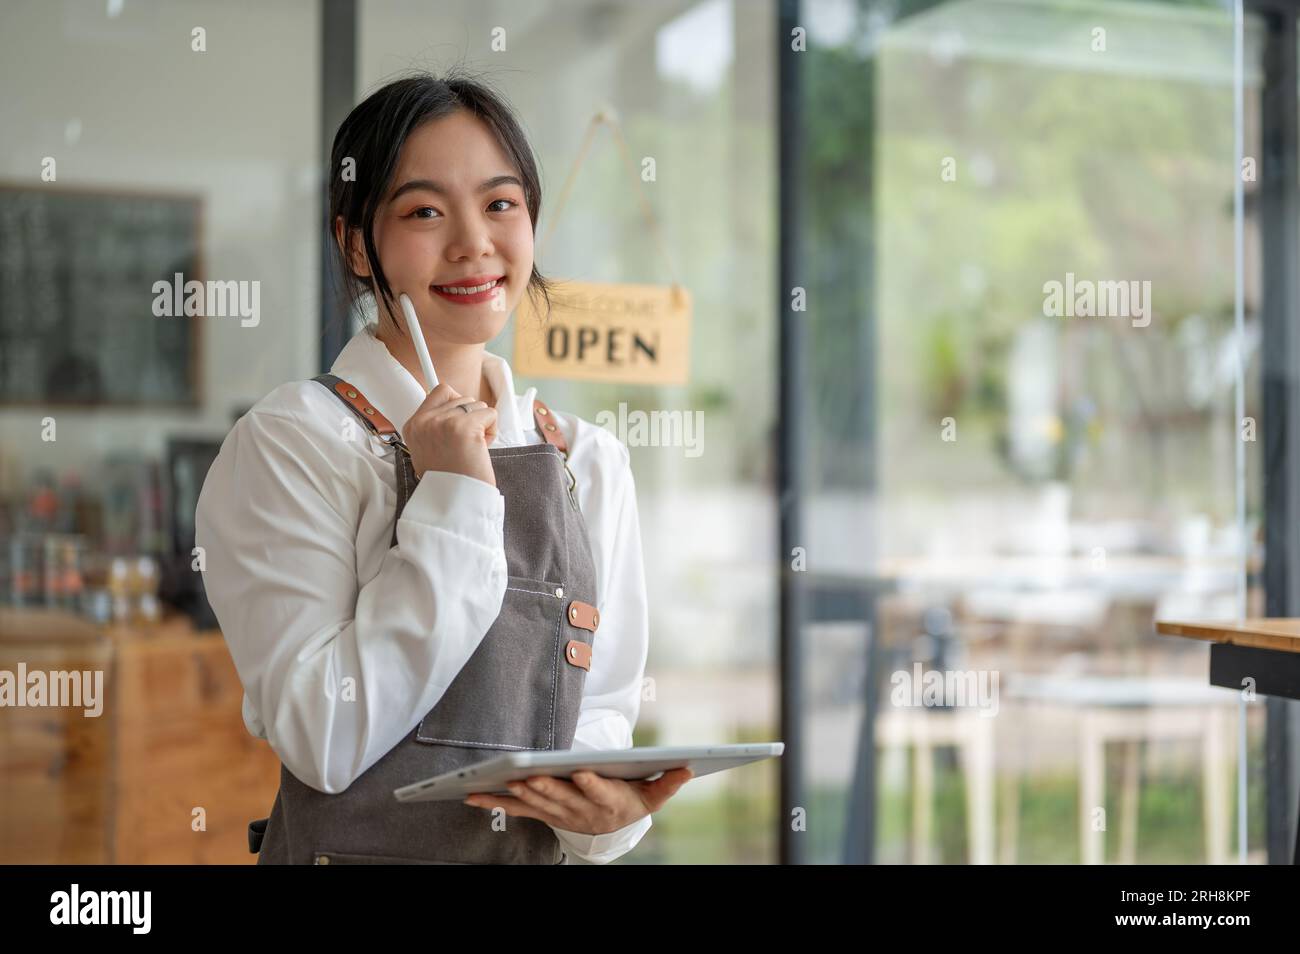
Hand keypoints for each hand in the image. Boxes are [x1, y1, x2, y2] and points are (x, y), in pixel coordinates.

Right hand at [404, 382, 497, 487]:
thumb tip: (458, 405)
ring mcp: (443, 422)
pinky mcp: (464, 427)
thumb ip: (436, 427)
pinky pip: (490, 414)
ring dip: (481, 425)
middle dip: (470, 417)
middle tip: (466, 444)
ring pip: (476, 405)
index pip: (439, 392)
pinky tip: (482, 449)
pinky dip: (492, 430)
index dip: (457, 404)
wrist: (453, 504)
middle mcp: (425, 421)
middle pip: (461, 397)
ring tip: (473, 449)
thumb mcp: (429, 450)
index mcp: (414, 425)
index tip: (461, 418)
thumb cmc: (448, 481)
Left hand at [462, 767, 693, 834]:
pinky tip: (473, 795)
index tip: (582, 770)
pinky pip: (516, 809)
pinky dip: (495, 803)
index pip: (600, 792)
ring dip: (521, 794)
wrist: (611, 828)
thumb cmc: (632, 801)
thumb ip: (668, 781)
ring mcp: (559, 814)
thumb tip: (688, 766)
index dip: (591, 783)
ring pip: (538, 804)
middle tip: (531, 774)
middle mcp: (582, 812)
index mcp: (610, 803)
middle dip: (547, 786)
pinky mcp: (542, 812)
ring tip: (504, 781)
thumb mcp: (654, 795)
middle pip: (564, 798)